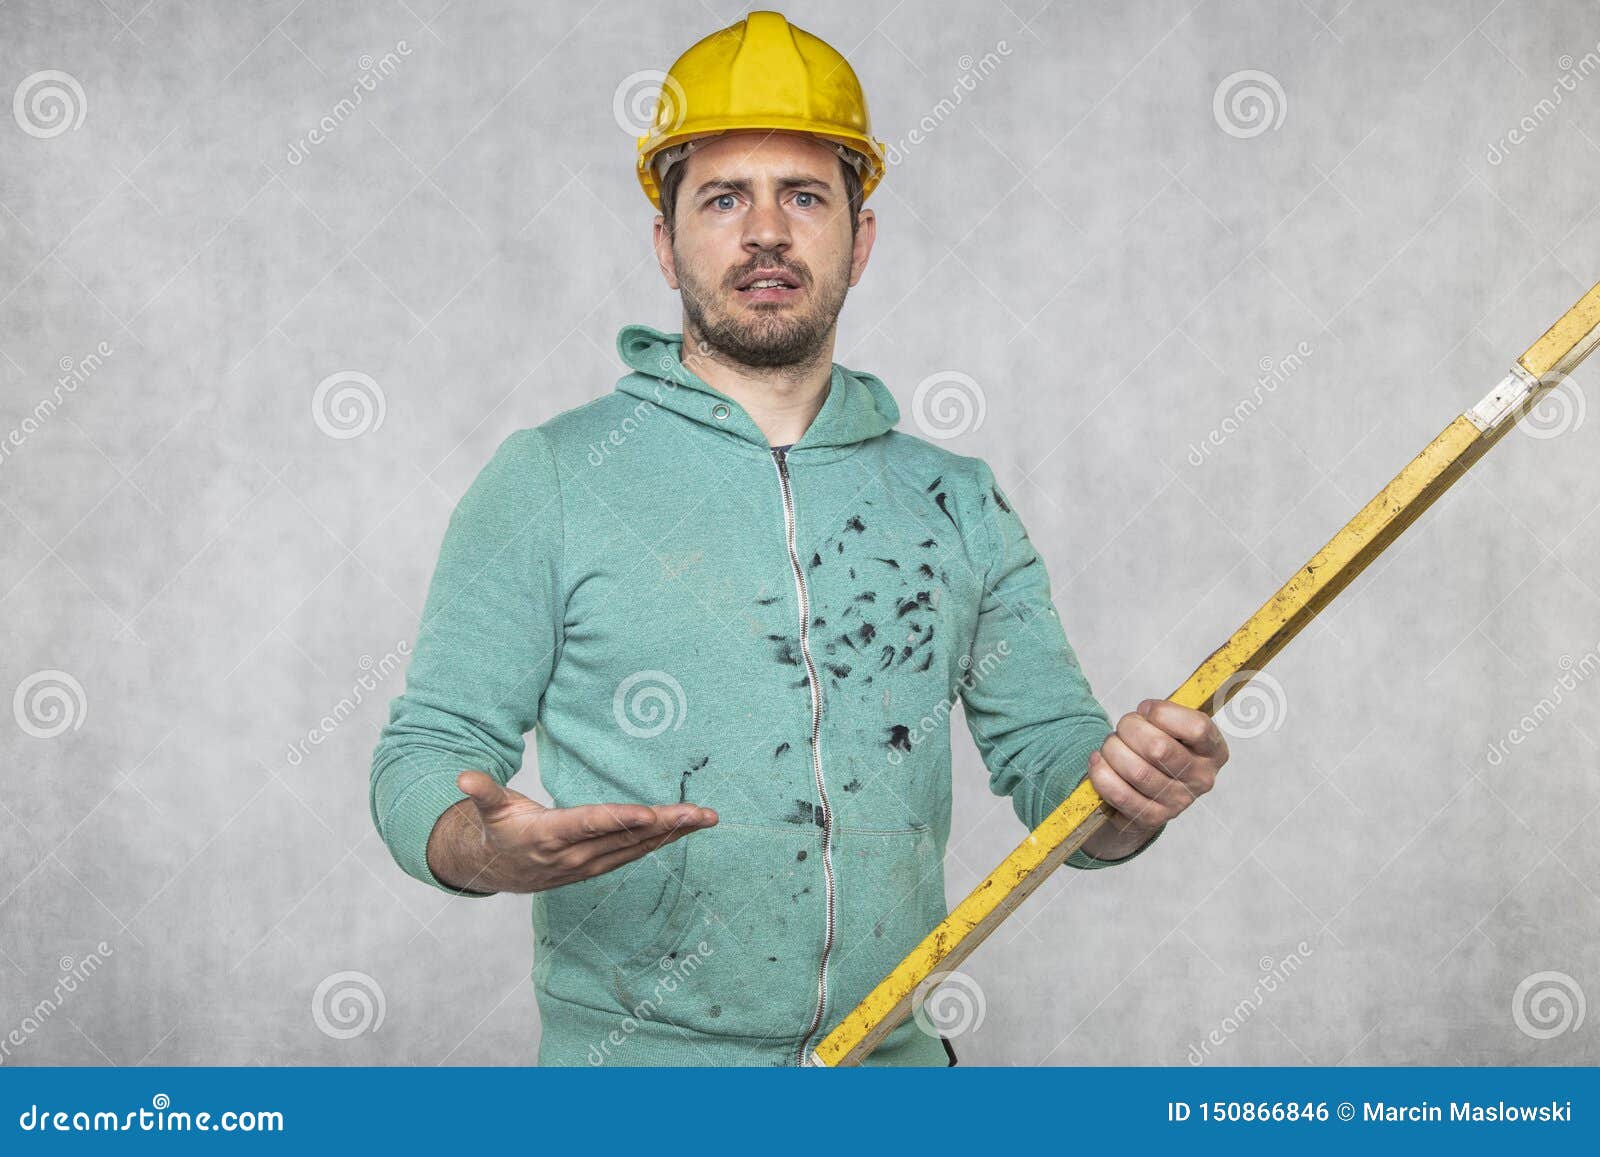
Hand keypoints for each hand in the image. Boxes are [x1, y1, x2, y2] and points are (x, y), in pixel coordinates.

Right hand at [434, 769, 717, 893]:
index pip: (590, 824)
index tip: (650, 812)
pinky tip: (686, 828)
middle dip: (667, 824)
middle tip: (702, 813)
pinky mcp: (599, 866)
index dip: (620, 819)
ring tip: (706, 818)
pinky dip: (664, 841)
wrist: (495, 872)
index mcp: (549, 836)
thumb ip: (481, 792)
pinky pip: (637, 853)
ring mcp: (590, 864)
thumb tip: (462, 776)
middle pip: (627, 837)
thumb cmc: (496, 829)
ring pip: (638, 847)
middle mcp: (575, 854)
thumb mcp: (487, 809)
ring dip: (674, 833)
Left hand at [1087, 698, 1227, 836]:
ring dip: (1112, 750)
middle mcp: (1201, 779)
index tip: (1146, 710)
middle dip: (1129, 728)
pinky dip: (1102, 774)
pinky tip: (1099, 761)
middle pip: (1159, 748)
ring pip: (1136, 771)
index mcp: (1213, 750)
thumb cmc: (1159, 746)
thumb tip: (1146, 712)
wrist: (1146, 789)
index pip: (1197, 729)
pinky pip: (1120, 794)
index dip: (1163, 713)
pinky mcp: (1152, 818)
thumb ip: (1165, 714)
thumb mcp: (1172, 726)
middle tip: (1124, 727)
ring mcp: (1178, 802)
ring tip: (1110, 745)